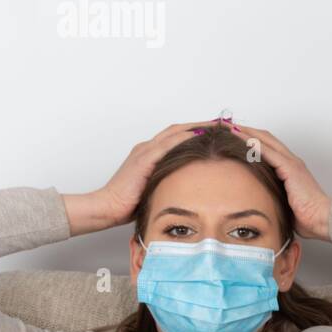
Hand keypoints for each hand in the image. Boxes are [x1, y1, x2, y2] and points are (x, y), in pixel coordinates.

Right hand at [65, 122, 207, 234]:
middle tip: (223, 124)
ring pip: (176, 132)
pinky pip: (167, 144)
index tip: (216, 132)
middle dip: (202, 125)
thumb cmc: (130, 203)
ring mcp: (145, 151)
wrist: (108, 207)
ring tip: (217, 127)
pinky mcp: (144, 159)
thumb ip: (170, 180)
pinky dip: (184, 138)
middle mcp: (147, 147)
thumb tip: (191, 186)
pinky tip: (200, 136)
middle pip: (179, 129)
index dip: (197, 132)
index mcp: (149, 153)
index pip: (177, 136)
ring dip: (198, 127)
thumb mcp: (156, 188)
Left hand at [219, 121, 331, 239]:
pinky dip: (252, 143)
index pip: (267, 146)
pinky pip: (268, 151)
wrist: (322, 219)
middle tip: (225, 126)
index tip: (232, 136)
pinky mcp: (290, 168)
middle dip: (244, 130)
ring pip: (264, 139)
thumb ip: (271, 195)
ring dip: (246, 132)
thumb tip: (255, 202)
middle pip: (264, 137)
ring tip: (228, 128)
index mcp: (289, 168)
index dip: (250, 138)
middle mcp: (290, 160)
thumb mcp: (282, 202)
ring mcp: (291, 162)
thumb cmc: (306, 216)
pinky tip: (239, 139)